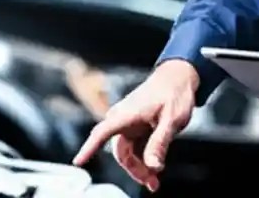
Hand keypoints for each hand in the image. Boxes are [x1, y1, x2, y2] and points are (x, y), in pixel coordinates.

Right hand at [72, 59, 197, 192]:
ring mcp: (129, 123)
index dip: (89, 147)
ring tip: (154, 179)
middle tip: (152, 182)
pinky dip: (143, 159)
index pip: (103, 132)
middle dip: (134, 170)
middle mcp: (123, 119)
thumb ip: (160, 142)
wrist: (179, 76)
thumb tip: (153, 165)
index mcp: (127, 114)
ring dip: (139, 167)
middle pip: (121, 152)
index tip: (78, 161)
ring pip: (128, 152)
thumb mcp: (172, 119)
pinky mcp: (136, 127)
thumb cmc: (175, 92)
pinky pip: (134, 148)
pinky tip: (154, 167)